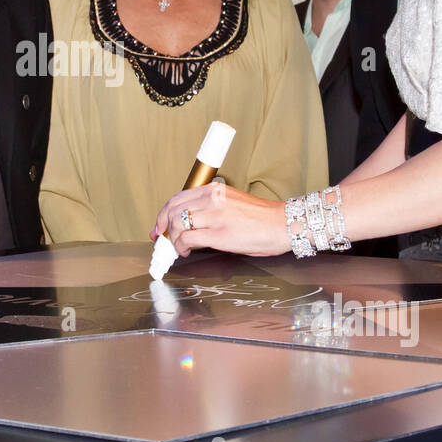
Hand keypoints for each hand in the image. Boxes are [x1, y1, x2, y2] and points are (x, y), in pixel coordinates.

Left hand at [152, 182, 291, 257]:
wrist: (283, 225)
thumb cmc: (261, 218)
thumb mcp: (231, 202)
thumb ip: (209, 207)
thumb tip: (188, 221)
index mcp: (215, 190)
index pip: (178, 198)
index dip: (163, 213)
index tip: (159, 225)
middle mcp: (212, 199)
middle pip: (173, 210)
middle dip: (163, 227)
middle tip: (162, 239)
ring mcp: (215, 216)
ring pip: (177, 224)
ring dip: (173, 239)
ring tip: (179, 247)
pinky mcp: (219, 234)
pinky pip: (188, 239)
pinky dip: (181, 247)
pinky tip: (186, 251)